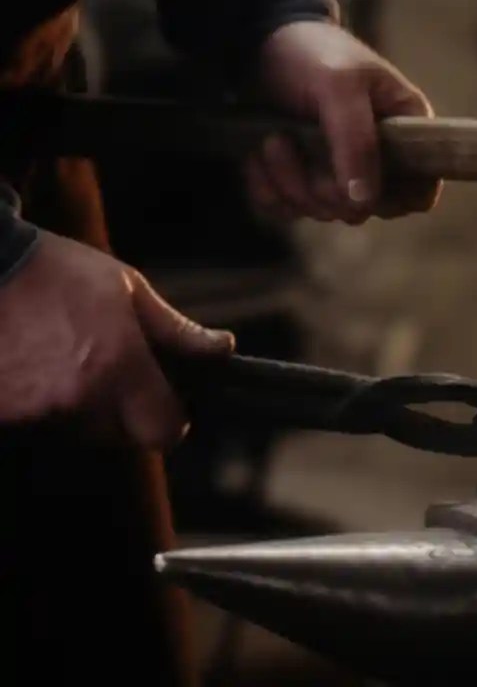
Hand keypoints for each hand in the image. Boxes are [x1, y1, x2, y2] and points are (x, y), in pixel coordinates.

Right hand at [0, 234, 234, 450]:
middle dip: (129, 412)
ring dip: (86, 407)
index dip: (173, 418)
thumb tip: (224, 349)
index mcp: (118, 368)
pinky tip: (37, 363)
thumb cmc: (53, 271)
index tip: (167, 396)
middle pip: (124, 437)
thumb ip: (176, 330)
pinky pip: (40, 423)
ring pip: (81, 431)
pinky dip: (44, 403)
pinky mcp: (2, 414)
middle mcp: (78, 400)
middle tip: (117, 370)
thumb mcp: (125, 288)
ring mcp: (35, 412)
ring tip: (68, 357)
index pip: (166, 431)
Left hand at [248, 21, 441, 224]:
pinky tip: (257, 156)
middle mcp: (377, 160)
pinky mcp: (301, 180)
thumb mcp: (339, 87)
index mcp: (405, 133)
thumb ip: (357, 143)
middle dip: (320, 187)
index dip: (393, 199)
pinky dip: (266, 189)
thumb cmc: (313, 53)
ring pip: (322, 212)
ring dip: (287, 182)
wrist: (260, 40)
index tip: (357, 186)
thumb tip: (365, 202)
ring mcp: (338, 173)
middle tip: (288, 142)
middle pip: (363, 210)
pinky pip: (287, 211)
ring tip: (271, 140)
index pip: (420, 192)